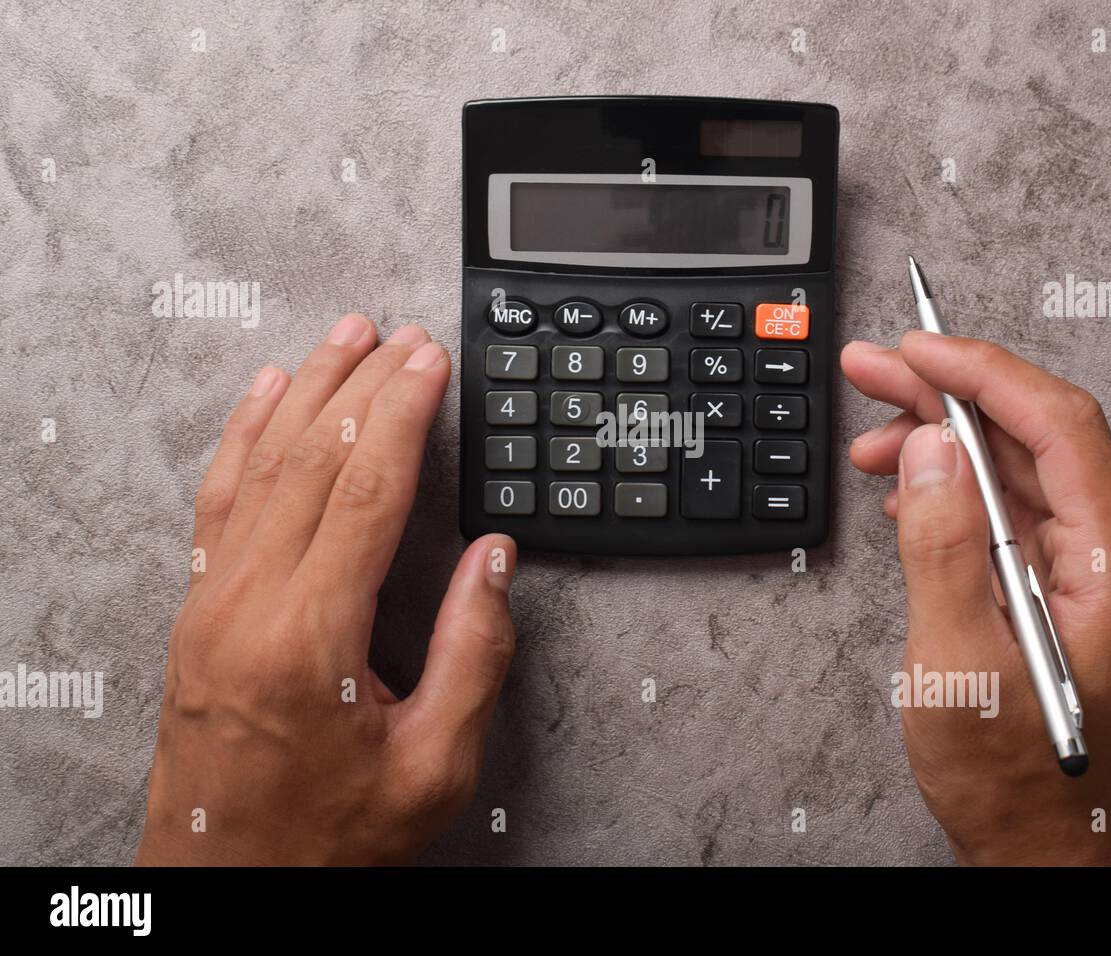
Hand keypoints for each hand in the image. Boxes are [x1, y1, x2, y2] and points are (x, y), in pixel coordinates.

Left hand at [137, 315, 515, 864]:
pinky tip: (262, 394)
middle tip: (402, 336)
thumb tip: (494, 560)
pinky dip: (241, 436)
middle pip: (312, 459)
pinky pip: (216, 500)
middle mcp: (248, 606)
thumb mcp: (432, 765)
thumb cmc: (328, 837)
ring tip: (342, 337)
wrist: (229, 884)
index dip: (403, 414)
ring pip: (259, 465)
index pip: (366, 489)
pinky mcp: (197, 610)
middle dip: (362, 386)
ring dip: (304, 391)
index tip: (429, 362)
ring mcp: (211, 603)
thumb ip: (473, 654)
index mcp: (310, 638)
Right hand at [842, 332, 1110, 865]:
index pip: (1061, 427)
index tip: (917, 349)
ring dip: (949, 446)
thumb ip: (943, 547)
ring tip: (874, 442)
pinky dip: (965, 493)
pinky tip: (915, 492)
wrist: (1046, 850)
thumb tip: (933, 449)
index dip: (983, 374)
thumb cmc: (1014, 780)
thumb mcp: (957, 664)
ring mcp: (1110, 575)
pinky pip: (1025, 515)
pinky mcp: (1084, 590)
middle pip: (1040, 440)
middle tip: (873, 371)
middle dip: (950, 398)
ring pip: (1027, 473)